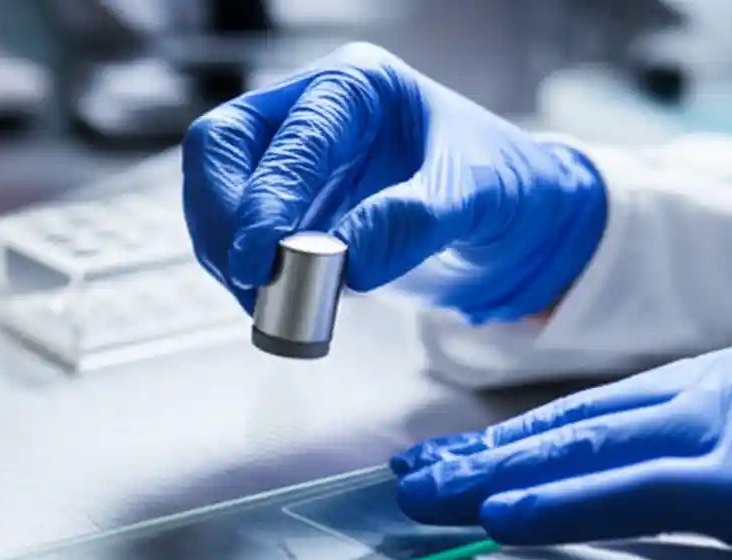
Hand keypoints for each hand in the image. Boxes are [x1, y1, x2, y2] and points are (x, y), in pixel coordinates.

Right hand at [181, 42, 606, 320]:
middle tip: (245, 279)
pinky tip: (267, 295)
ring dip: (222, 246)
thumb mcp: (475, 197)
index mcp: (358, 88)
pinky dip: (239, 265)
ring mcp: (293, 155)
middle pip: (222, 146)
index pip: (289, 136)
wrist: (513, 218)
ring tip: (259, 300)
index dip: (263, 199)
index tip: (259, 262)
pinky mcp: (287, 201)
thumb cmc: (502, 186)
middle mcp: (313, 110)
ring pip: (217, 187)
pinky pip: (236, 227)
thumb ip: (412, 221)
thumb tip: (345, 258)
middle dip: (221, 216)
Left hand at [392, 338, 731, 559]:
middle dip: (485, 453)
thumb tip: (584, 490)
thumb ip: (687, 471)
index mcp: (731, 381)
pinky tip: (502, 514)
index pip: (598, 410)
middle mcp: (730, 383)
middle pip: (579, 420)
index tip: (452, 460)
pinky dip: (561, 502)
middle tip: (413, 478)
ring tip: (431, 498)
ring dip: (498, 476)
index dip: (517, 439)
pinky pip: (637, 487)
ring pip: (592, 444)